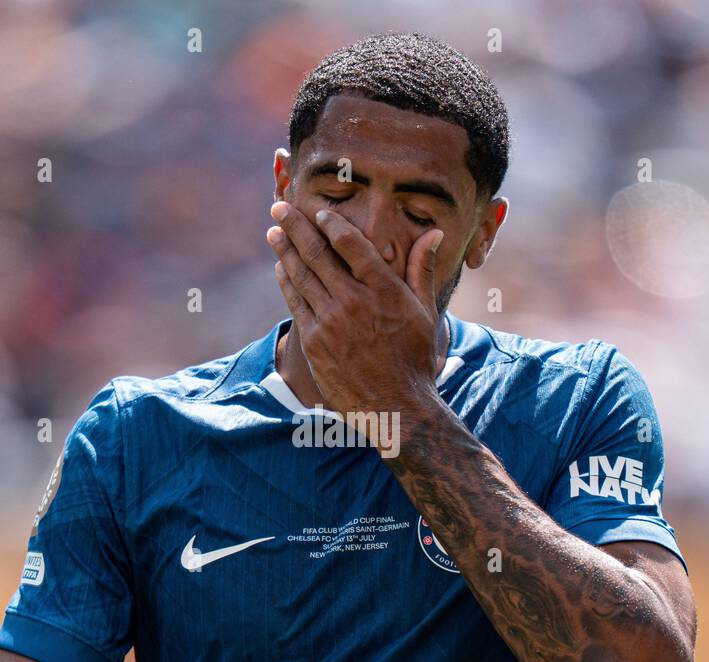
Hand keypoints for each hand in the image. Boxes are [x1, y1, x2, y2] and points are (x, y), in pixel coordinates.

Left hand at [267, 201, 443, 415]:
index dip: (331, 224)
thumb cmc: (414, 359)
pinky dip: (286, 282)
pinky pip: (296, 303)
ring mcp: (331, 322)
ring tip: (274, 232)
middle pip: (318, 254)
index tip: (319, 213)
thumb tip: (434, 234)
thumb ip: (422, 270)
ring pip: (302, 276)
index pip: (351, 244)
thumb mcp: (424, 312)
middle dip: (296, 227)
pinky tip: (280, 267)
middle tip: (280, 206)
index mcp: (385, 290)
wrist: (396, 408)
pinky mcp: (315, 342)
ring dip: (284, 251)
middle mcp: (355, 301)